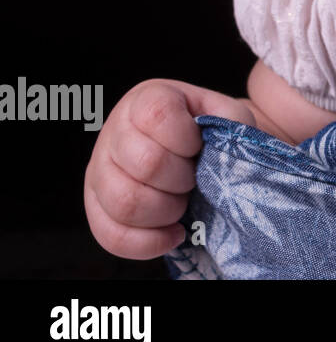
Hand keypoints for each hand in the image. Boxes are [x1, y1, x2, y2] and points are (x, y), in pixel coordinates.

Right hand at [84, 78, 254, 259]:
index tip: (199, 146)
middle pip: (146, 164)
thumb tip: (218, 156)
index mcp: (148, 99)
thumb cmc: (212, 132)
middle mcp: (116, 130)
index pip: (157, 115)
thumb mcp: (228, 116)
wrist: (198, 153)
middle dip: (183, 179)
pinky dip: (149, 242)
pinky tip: (175, 233)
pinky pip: (112, 235)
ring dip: (167, 211)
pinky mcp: (96, 206)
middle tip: (195, 179)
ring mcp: (100, 169)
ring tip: (184, 203)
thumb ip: (231, 123)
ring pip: (125, 203)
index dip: (186, 138)